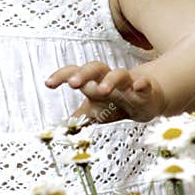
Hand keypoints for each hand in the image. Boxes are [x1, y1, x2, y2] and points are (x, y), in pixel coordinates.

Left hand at [45, 61, 164, 122]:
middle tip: (73, 83)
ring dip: (110, 81)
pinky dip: (142, 84)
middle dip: (83, 74)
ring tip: (102, 90)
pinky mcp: (146, 90)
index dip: (61, 76)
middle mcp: (109, 79)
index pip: (76, 73)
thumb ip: (79, 116)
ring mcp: (128, 83)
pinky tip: (138, 86)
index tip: (49, 83)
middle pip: (96, 68)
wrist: (146, 101)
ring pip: (119, 74)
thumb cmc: (116, 102)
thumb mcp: (95, 110)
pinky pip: (145, 84)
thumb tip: (62, 127)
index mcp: (95, 81)